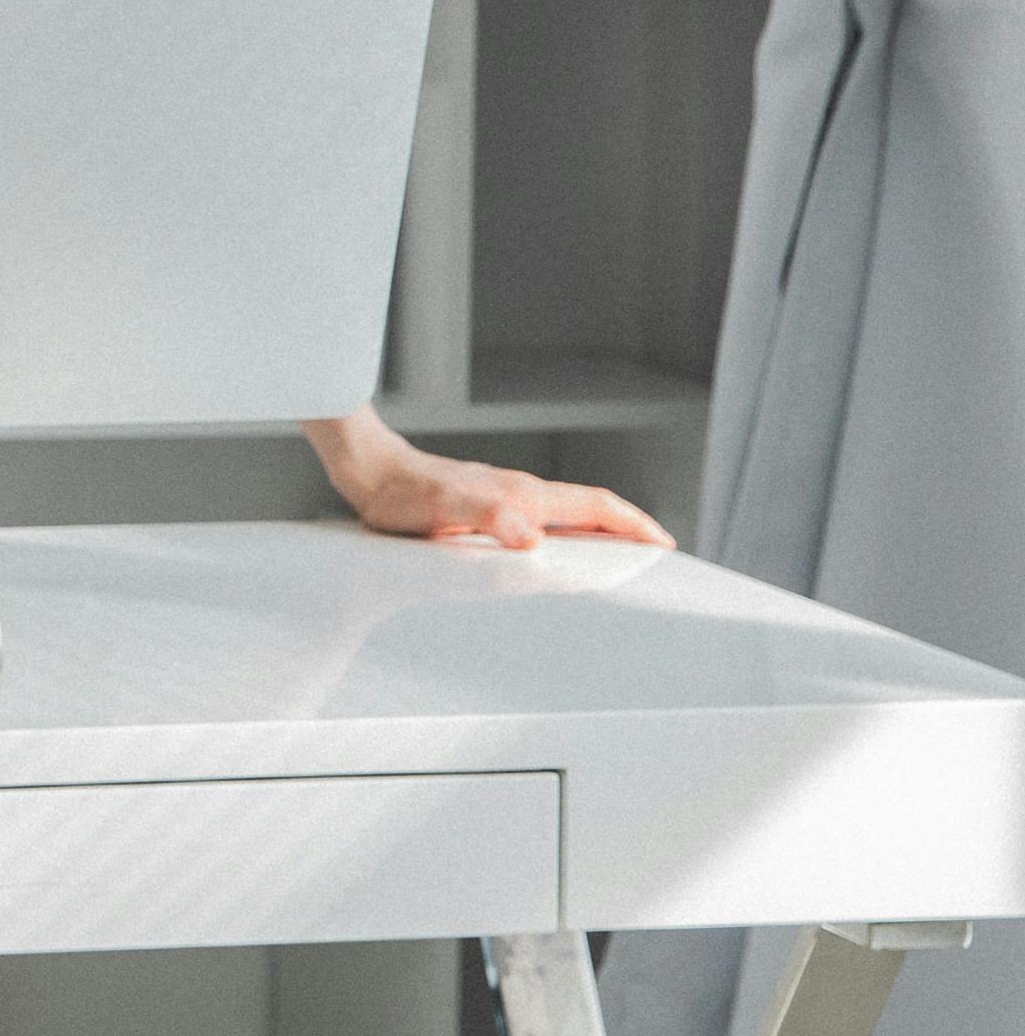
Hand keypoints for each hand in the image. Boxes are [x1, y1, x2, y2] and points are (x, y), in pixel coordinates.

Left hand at [311, 413, 670, 557]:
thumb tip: (533, 538)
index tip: (664, 545)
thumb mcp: (446, 509)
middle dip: (629, 530)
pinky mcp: (488, 508)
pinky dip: (567, 538)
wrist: (371, 474)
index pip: (595, 506)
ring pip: (568, 516)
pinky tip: (558, 556)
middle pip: (591, 509)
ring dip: (600, 535)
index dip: (633, 525)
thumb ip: (490, 516)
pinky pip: (542, 523)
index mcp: (525, 495)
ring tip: (621, 561)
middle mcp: (522, 493)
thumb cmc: (403, 495)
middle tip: (656, 556)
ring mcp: (506, 499)